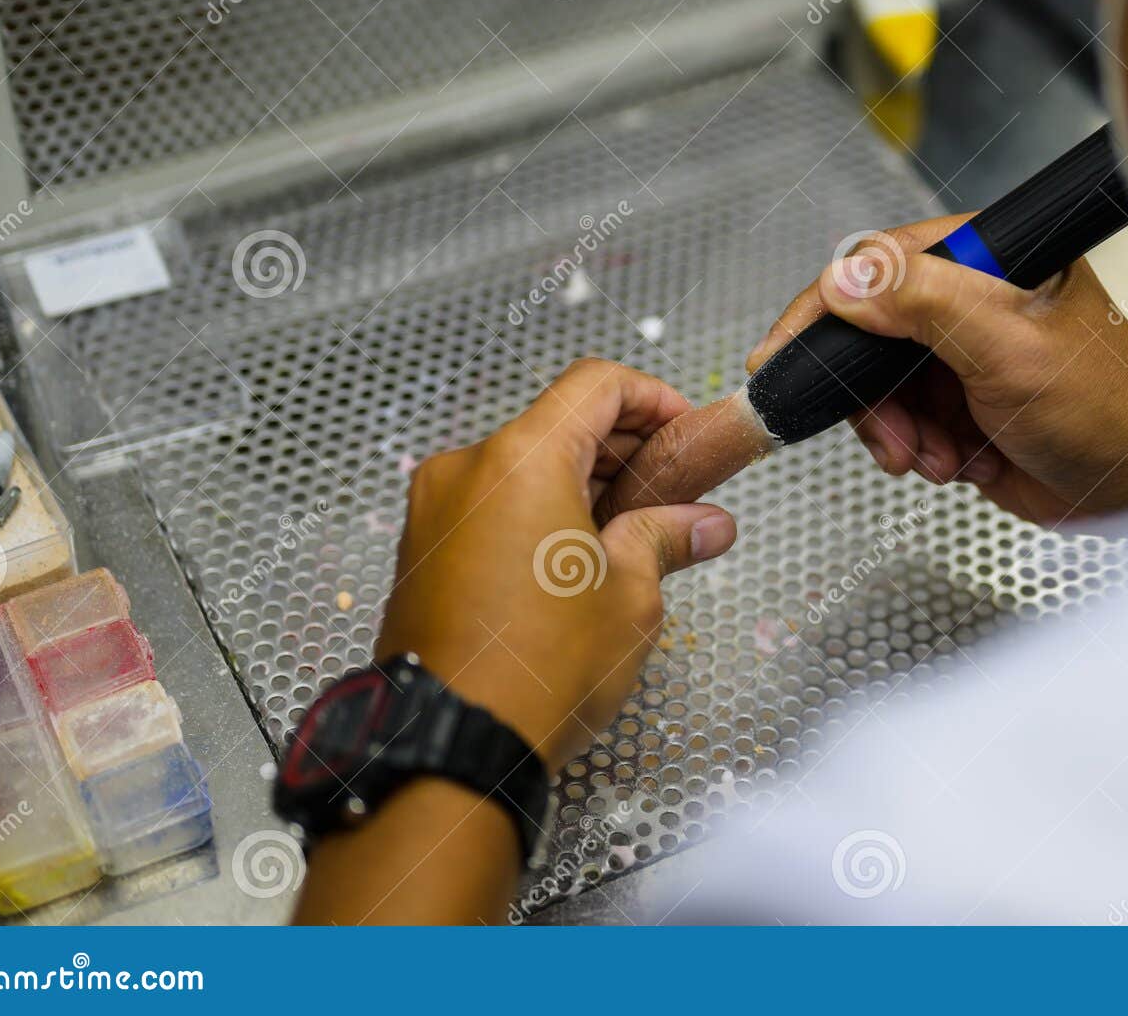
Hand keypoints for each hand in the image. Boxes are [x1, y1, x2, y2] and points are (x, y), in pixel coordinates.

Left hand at [376, 359, 737, 768]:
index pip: (595, 385)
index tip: (683, 428)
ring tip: (630, 535)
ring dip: (580, 485)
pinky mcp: (423, 550)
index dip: (652, 397)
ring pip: (521, 467)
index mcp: (521, 460)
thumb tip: (704, 525)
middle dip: (622, 448)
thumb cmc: (536, 672)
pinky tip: (576, 562)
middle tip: (673, 490)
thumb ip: (666, 538)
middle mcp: (466, 470)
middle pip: (557, 423)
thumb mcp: (629, 597)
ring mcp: (435, 510)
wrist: (453, 743)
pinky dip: (537, 514)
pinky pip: (489, 506)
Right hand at [748, 214, 1127, 525]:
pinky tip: (950, 461)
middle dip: (868, 392)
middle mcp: (975, 296)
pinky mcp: (965, 402)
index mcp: (990, 256)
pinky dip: (914, 449)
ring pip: (881, 385)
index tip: (782, 352)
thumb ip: (926, 305)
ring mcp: (968, 352)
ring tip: (929, 454)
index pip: (879, 263)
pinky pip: (904, 422)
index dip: (824, 309)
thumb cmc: (1113, 411)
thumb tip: (847, 277)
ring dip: (893, 429)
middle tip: (883, 432)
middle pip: (870, 331)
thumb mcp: (1011, 350)